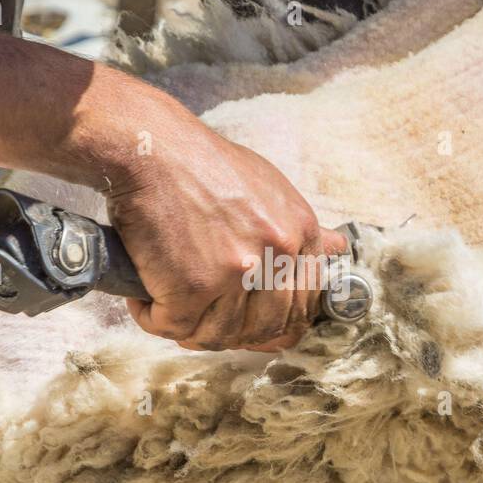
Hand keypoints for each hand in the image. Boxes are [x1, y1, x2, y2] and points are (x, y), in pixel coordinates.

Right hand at [103, 94, 345, 351]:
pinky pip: (172, 326)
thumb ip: (298, 226)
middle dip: (230, 333)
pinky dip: (152, 317)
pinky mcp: (193, 285)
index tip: (243, 323)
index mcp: (300, 232)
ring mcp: (237, 272)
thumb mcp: (268, 187)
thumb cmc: (202, 163)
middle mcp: (277, 254)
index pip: (302, 307)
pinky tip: (144, 298)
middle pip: (262, 328)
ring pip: (217, 335)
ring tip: (167, 306)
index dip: (271, 324)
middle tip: (199, 317)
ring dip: (188, 329)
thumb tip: (339, 246)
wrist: (153, 147)